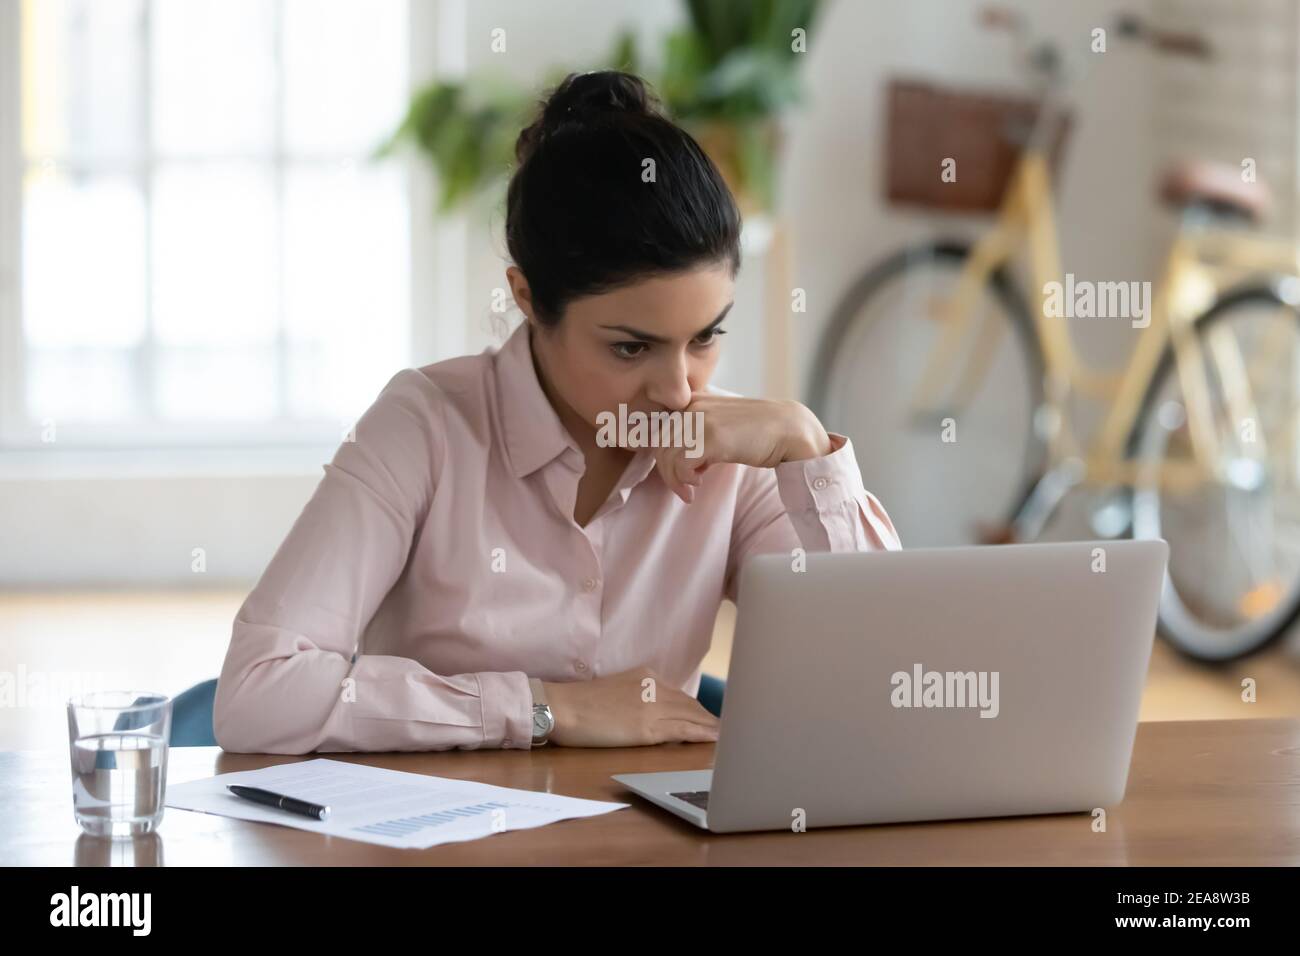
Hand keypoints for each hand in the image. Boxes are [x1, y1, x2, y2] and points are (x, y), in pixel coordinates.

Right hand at [542, 666, 719, 746]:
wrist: (561, 707)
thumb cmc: (580, 704)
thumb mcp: (615, 691)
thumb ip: (637, 697)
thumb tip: (651, 713)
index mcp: (645, 676)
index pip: (680, 696)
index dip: (698, 711)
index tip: (710, 721)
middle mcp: (653, 687)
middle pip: (691, 705)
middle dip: (709, 719)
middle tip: (727, 731)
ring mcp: (652, 706)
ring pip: (691, 717)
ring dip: (711, 728)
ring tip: (727, 738)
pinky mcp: (647, 726)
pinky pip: (682, 730)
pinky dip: (701, 735)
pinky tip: (715, 740)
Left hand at [653, 394, 831, 503]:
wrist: (790, 430)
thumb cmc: (757, 433)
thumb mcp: (721, 427)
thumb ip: (698, 436)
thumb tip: (679, 462)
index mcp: (693, 401)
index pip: (659, 429)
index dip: (662, 455)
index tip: (676, 473)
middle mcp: (693, 406)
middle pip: (659, 445)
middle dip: (667, 472)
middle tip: (684, 490)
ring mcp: (701, 420)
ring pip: (666, 456)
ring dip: (675, 480)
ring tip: (691, 491)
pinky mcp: (711, 438)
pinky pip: (680, 464)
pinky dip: (685, 479)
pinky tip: (699, 482)